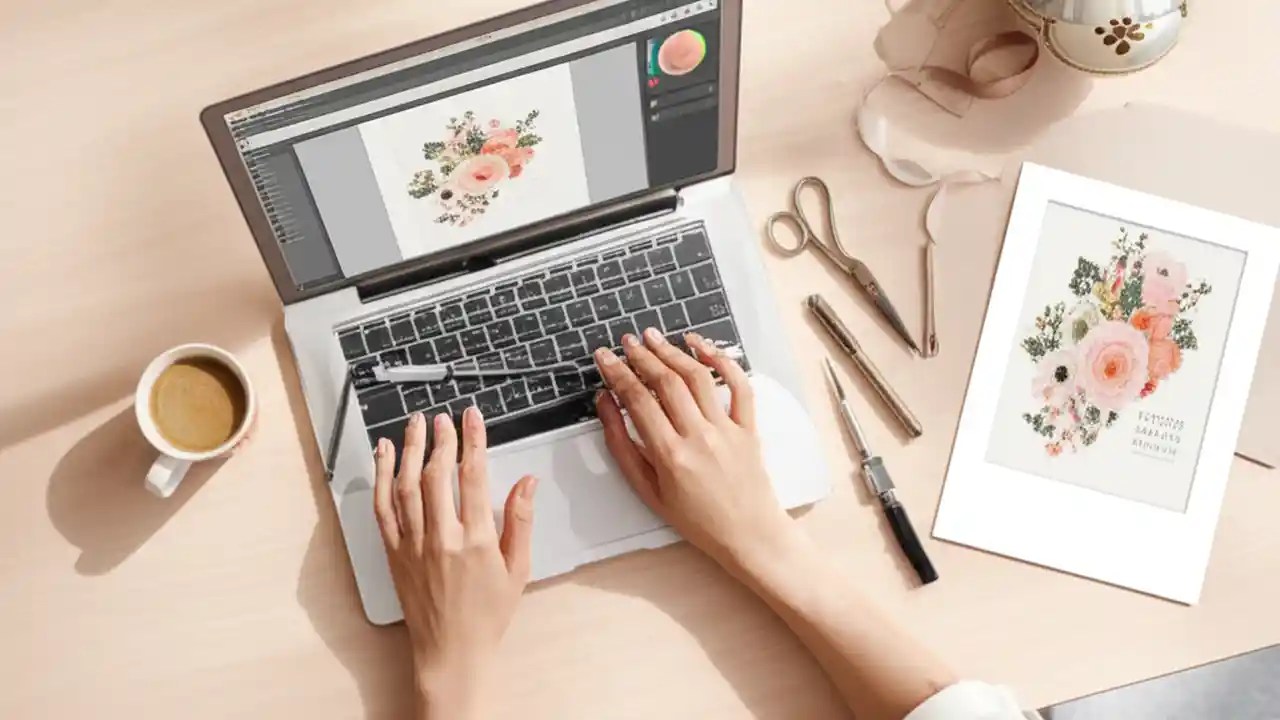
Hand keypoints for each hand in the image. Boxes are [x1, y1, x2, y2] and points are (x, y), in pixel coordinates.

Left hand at [373, 408, 537, 719]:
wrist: (451, 653)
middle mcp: (441, 540)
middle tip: (442, 418)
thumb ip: (521, 522)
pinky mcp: (394, 554)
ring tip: (414, 425)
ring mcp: (413, 546)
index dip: (472, 441)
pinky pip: (384, 509)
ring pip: (406, 487)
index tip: (471, 417)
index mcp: (476, 542)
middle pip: (436, 476)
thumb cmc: (487, 616)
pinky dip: (381, 478)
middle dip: (440, 441)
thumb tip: (528, 483)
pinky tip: (384, 456)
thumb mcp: (518, 570)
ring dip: (410, 451)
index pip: (473, 478)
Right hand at [593, 328, 795, 571]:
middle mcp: (699, 437)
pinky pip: (739, 386)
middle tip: (626, 342)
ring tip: (654, 338)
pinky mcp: (748, 427)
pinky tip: (702, 347)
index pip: (637, 401)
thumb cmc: (696, 520)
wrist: (747, 535)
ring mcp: (727, 430)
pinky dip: (722, 361)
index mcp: (670, 456)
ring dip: (673, 352)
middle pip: (666, 382)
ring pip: (698, 377)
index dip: (618, 373)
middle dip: (642, 356)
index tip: (605, 357)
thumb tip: (606, 405)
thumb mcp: (647, 491)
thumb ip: (622, 446)